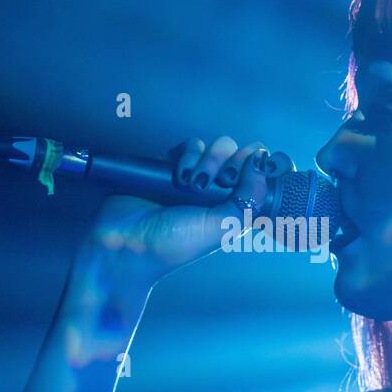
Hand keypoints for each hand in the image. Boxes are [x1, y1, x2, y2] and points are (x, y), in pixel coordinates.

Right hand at [85, 136, 273, 282]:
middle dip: (231, 162)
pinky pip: (191, 146)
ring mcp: (196, 177)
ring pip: (216, 147)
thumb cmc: (175, 244)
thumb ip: (249, 198)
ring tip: (192, 183)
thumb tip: (263, 163)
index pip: (260, 176)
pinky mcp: (172, 166)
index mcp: (235, 208)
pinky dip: (188, 154)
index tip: (252, 172)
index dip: (260, 167)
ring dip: (209, 159)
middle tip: (220, 181)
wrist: (128, 243)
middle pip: (240, 156)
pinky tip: (179, 174)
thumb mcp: (222, 227)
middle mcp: (219, 192)